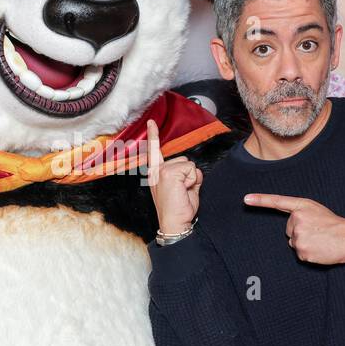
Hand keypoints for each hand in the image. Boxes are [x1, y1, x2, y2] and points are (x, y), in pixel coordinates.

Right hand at [146, 118, 201, 234]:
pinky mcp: (169, 173)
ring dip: (191, 179)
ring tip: (183, 192)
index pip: (155, 151)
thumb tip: (193, 171)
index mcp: (157, 174)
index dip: (154, 135)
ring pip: (189, 164)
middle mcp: (157, 171)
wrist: (175, 223)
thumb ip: (184, 176)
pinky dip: (193, 181)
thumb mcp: (182, 189)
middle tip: (182, 192)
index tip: (151, 122)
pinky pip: (191, 170)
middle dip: (189, 175)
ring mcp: (162, 171)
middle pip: (184, 159)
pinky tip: (184, 191)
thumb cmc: (179, 209)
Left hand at [242, 193, 344, 264]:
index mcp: (302, 206)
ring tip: (321, 241)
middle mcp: (297, 219)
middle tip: (318, 232)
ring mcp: (298, 235)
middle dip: (300, 232)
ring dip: (306, 244)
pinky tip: (320, 249)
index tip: (246, 199)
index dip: (260, 200)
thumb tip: (292, 228)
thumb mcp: (317, 211)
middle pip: (289, 230)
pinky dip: (309, 254)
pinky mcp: (301, 250)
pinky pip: (300, 255)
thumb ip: (301, 214)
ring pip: (294, 243)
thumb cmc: (336, 225)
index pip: (277, 202)